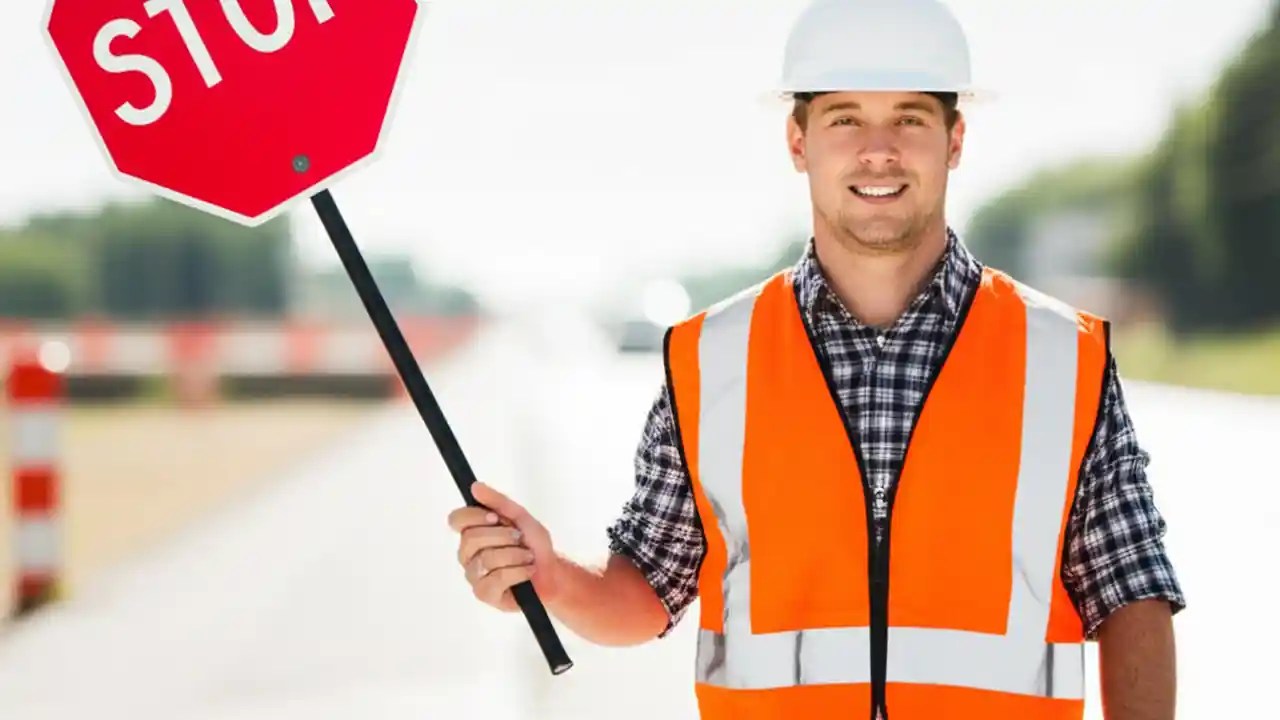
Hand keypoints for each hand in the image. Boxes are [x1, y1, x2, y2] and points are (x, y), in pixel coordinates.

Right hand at [448, 481, 560, 611]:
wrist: (551, 572)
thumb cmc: (533, 546)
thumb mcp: (520, 517)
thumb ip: (498, 502)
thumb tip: (475, 487)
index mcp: (472, 533)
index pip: (456, 519)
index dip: (475, 516)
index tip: (495, 517)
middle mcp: (468, 554)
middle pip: (471, 538)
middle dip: (503, 536)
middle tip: (519, 539)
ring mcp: (474, 575)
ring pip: (486, 559)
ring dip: (515, 555)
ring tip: (527, 556)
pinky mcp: (484, 593)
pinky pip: (496, 579)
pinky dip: (518, 572)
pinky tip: (526, 571)